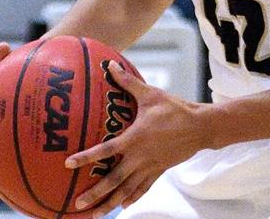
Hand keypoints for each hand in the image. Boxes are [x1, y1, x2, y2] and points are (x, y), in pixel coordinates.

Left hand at [66, 63, 205, 214]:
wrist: (201, 127)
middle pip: (113, 180)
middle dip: (94, 194)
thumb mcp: (150, 94)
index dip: (85, 157)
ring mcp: (149, 167)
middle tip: (78, 206)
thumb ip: (128, 82)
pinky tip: (123, 206)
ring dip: (109, 204)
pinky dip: (132, 198)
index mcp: (134, 139)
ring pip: (126, 191)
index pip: (105, 150)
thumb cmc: (174, 109)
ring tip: (94, 215)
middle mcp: (139, 157)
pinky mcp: (159, 171)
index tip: (68, 164)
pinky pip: (143, 188)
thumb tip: (110, 66)